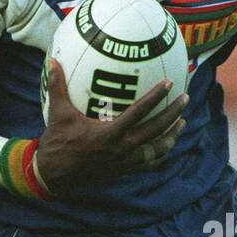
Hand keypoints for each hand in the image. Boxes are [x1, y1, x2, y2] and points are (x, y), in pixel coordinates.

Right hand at [37, 59, 187, 191]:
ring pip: (158, 149)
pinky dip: (161, 154)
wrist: (55, 175)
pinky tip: (167, 144)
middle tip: (185, 98)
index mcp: (109, 133)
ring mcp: (125, 161)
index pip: (139, 112)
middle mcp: (122, 148)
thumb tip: (51, 61)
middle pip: (156, 130)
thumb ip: (57, 86)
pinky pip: (150, 163)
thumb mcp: (57, 113)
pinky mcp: (125, 170)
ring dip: (173, 135)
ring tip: (183, 122)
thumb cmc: (56, 141)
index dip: (156, 97)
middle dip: (173, 113)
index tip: (169, 83)